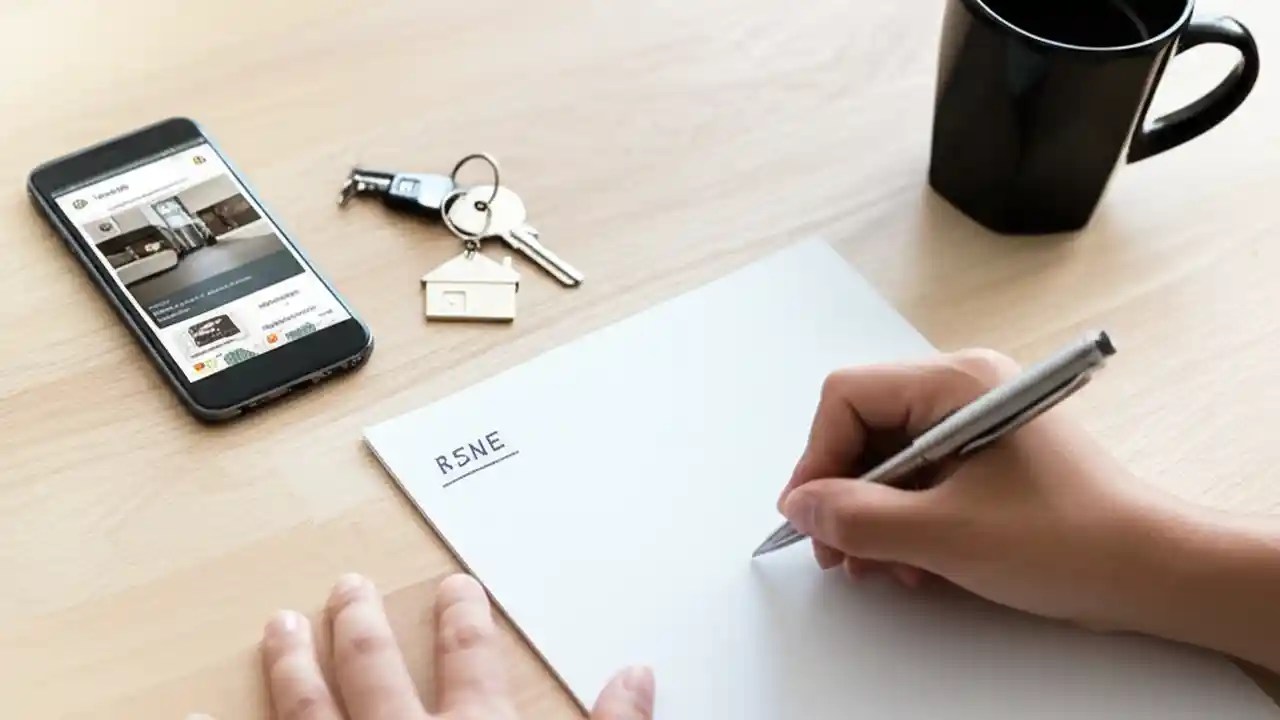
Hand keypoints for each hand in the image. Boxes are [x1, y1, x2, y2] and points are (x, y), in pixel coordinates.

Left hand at [261, 573, 653, 719]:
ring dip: (291, 665)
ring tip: (276, 626)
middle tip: (346, 588)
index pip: (470, 660)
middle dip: (359, 623)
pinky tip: (199, 715)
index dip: (464, 620)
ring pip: (307, 710)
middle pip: (374, 668)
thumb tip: (635, 677)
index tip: (456, 590)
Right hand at [776, 349, 1195, 634]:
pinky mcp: (987, 458)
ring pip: (889, 459)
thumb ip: (859, 518)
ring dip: (873, 516)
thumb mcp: (947, 535)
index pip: (849, 397)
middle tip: (836, 551)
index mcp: (959, 382)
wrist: (1154, 572)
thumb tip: (800, 506)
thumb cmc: (1070, 540)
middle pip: (865, 427)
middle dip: (845, 494)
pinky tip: (915, 564)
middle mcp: (964, 389)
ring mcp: (976, 423)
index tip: (809, 515)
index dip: (818, 457)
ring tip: (878, 567)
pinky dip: (905, 522)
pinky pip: (921, 479)